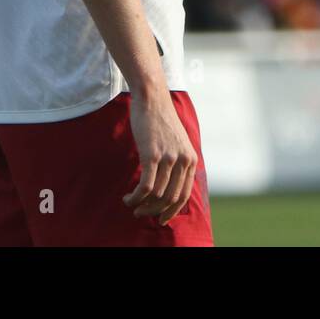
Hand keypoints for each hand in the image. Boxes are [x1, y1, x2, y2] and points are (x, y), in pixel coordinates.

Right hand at [122, 92, 196, 225]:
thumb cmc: (160, 120)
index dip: (172, 211)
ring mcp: (169, 158)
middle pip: (170, 199)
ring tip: (131, 204)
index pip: (184, 196)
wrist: (152, 99)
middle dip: (154, 211)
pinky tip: (128, 197)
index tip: (161, 219)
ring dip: (142, 205)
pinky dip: (136, 196)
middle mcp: (183, 161)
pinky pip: (145, 186)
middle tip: (141, 213)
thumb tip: (168, 186)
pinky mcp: (152, 155)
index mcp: (191, 160)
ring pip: (157, 195)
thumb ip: (177, 162)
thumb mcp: (177, 142)